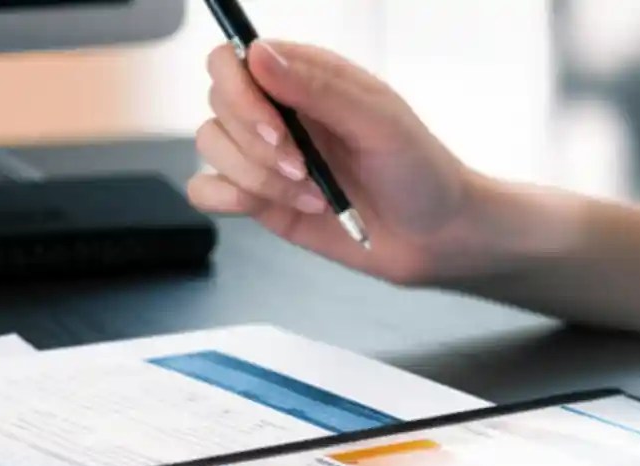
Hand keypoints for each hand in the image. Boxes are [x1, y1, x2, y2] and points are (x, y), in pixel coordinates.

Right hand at [191, 41, 505, 285]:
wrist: (434, 236)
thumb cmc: (419, 171)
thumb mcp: (380, 122)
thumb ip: (319, 88)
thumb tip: (258, 55)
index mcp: (306, 77)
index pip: (233, 59)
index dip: (239, 90)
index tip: (276, 126)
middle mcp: (278, 111)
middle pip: (217, 103)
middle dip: (255, 144)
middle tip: (306, 169)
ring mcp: (266, 155)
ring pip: (211, 147)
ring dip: (257, 178)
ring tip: (314, 196)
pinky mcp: (261, 198)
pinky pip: (206, 190)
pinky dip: (230, 200)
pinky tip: (278, 207)